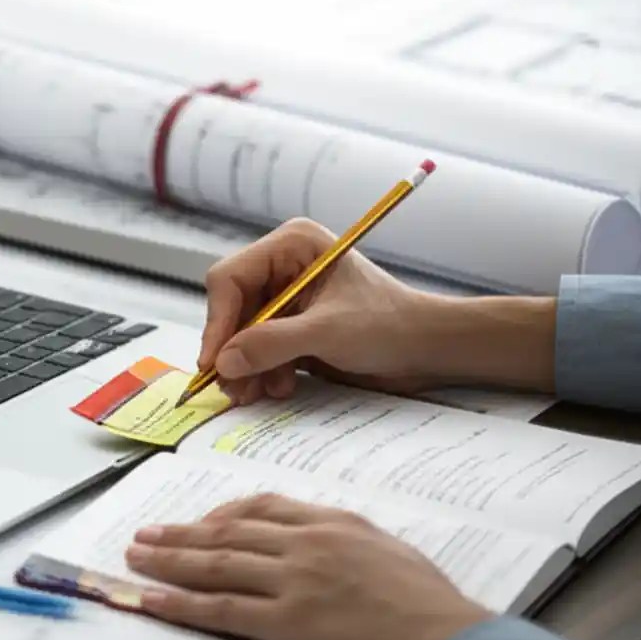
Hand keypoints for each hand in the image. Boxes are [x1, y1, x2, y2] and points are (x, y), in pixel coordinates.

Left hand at [125, 495, 491, 639]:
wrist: (446, 639)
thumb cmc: (429, 605)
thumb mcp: (388, 552)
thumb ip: (346, 541)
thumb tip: (322, 542)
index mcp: (332, 522)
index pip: (264, 506)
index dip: (223, 512)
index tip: (201, 518)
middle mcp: (305, 543)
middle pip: (229, 531)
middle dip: (182, 532)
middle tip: (148, 532)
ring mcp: (293, 580)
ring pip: (215, 563)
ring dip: (169, 560)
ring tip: (138, 556)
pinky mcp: (287, 621)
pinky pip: (220, 608)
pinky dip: (180, 603)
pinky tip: (153, 599)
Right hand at [200, 218, 434, 402]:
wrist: (426, 349)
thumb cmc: (390, 325)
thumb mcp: (328, 332)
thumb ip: (273, 343)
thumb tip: (224, 362)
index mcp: (291, 246)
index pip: (230, 279)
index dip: (218, 321)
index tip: (214, 362)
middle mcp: (283, 267)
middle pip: (232, 309)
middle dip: (232, 350)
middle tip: (232, 387)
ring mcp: (286, 298)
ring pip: (242, 334)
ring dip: (246, 366)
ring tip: (255, 393)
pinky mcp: (292, 326)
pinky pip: (259, 349)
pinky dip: (262, 371)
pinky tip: (279, 386)